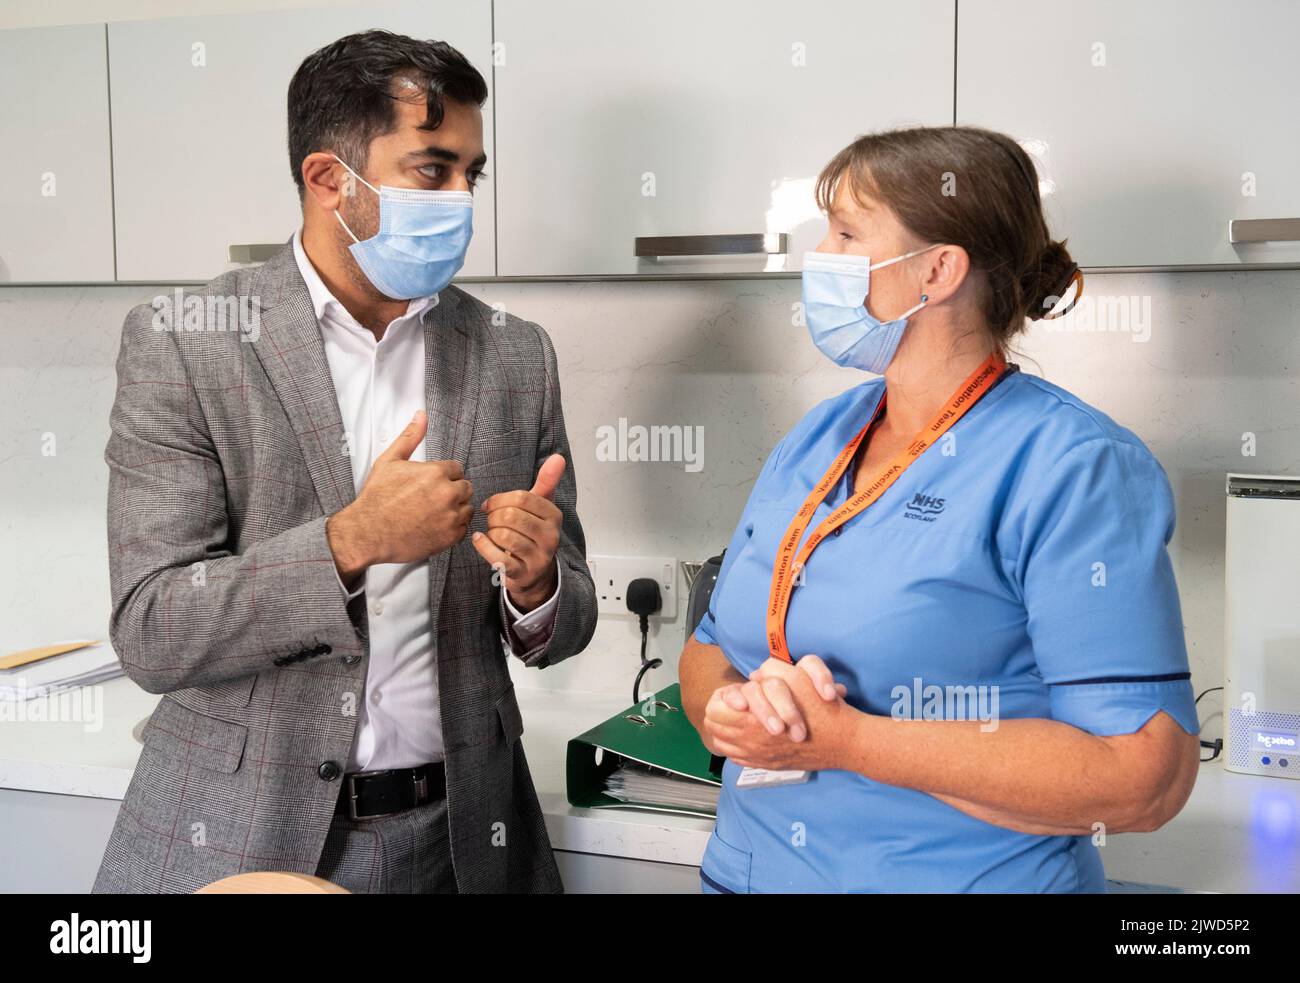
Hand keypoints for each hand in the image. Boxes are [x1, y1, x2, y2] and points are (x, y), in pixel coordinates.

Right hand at [326, 410, 472, 578]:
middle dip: (452, 491)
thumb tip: (420, 417)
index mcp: (435, 473)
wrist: (367, 532)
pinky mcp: (449, 537)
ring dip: (455, 509)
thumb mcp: (390, 461)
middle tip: (432, 499)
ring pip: (467, 508)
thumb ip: (410, 437)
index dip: (445, 475)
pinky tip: (435, 525)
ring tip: (433, 512)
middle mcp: (446, 494)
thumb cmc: (376, 499)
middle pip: (466, 488)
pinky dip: (452, 528)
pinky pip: (463, 529)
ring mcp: (450, 517)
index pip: (457, 469)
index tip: (433, 484)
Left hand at [472, 454, 564, 610]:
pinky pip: (497, 557)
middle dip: (493, 516)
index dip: (500, 499)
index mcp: (554, 516)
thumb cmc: (533, 533)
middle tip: (491, 519)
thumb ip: (547, 481)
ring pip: (503, 536)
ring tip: (491, 531)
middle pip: (511, 516)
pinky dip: (483, 546)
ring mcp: (538, 557)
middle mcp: (550, 537)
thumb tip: (558, 457)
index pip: (522, 498)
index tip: (490, 504)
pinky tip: (480, 539)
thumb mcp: (542, 506)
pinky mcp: (522, 573)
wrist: (535, 572)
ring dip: (490, 531)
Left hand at [701, 656, 856, 771]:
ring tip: (737, 719)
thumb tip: (754, 676)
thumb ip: (770, 671)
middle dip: (721, 713)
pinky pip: (737, 759)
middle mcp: (750, 742)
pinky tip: (748, 737)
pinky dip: (736, 747)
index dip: (722, 697)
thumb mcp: (797, 677)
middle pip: (714, 727)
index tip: (736, 693)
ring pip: (723, 744)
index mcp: (752, 719)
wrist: (842, 741)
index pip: (714, 710)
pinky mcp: (767, 766)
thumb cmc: (821, 708)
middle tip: (734, 704)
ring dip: (726, 730)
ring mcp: (758, 757)